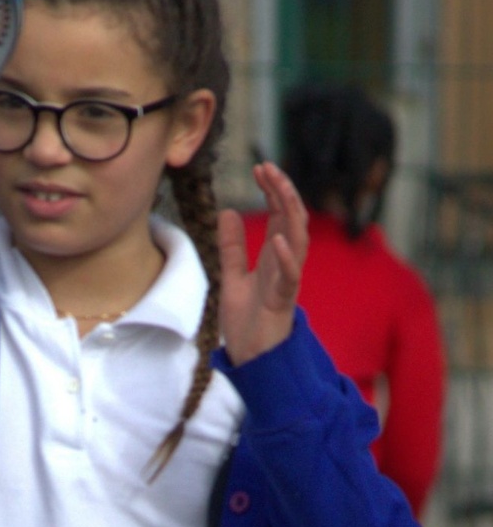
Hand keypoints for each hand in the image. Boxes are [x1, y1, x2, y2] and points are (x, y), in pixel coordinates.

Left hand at [217, 161, 307, 365]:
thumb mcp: (233, 277)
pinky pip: (290, 276)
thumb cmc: (247, 321)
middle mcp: (284, 263)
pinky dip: (286, 257)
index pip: (278, 214)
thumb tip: (228, 212)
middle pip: (291, 219)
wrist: (251, 358)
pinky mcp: (283, 301)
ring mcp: (286, 281)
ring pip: (297, 240)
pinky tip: (277, 239)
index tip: (260, 167)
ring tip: (279, 189)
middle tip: (269, 167)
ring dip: (289, 213)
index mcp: (273, 256)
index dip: (272, 190)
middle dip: (282, 192)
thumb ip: (232, 247)